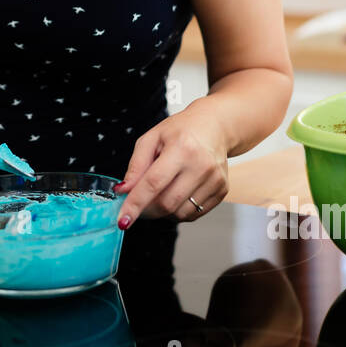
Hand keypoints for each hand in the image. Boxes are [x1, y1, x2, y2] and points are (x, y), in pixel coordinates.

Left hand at [114, 106, 228, 226]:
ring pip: (180, 213)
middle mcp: (202, 165)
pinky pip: (194, 214)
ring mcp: (215, 179)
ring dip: (163, 212)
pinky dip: (178, 211)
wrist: (214, 127)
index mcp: (182, 147)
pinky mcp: (222, 190)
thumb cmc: (182, 131)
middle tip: (139, 203)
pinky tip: (176, 194)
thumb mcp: (151, 138)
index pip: (154, 183)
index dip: (135, 204)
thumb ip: (136, 165)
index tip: (123, 220)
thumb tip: (123, 190)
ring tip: (160, 193)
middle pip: (167, 203)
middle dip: (147, 209)